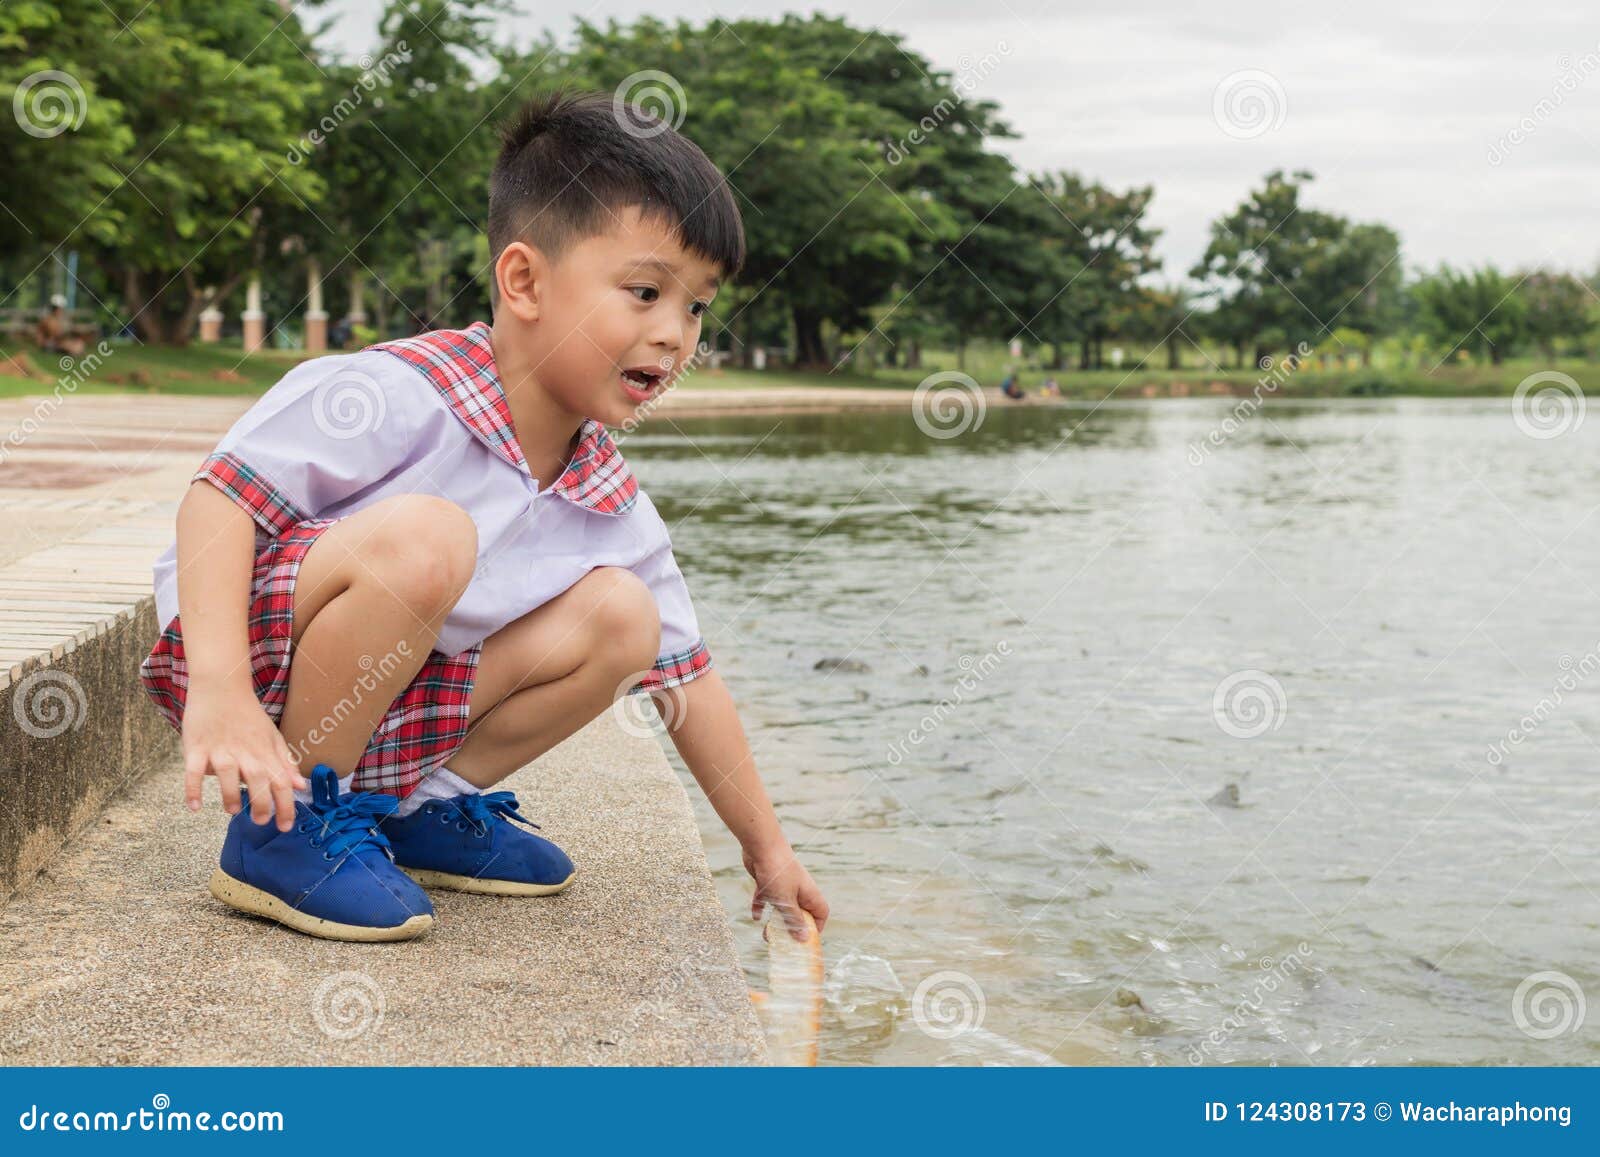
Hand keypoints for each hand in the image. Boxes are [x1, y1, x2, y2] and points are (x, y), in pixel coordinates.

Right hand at [181, 683, 306, 830]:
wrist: (221, 687)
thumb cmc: (249, 716)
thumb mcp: (273, 737)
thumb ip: (286, 763)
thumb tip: (299, 786)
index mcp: (265, 751)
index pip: (281, 783)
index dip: (285, 806)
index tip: (284, 826)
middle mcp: (245, 752)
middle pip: (258, 780)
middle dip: (262, 804)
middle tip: (260, 821)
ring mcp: (220, 749)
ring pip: (227, 775)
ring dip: (230, 796)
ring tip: (233, 811)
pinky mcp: (197, 747)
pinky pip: (193, 771)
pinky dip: (193, 789)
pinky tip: (194, 807)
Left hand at [744, 842, 828, 940]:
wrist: (761, 845)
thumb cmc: (777, 872)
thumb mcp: (785, 900)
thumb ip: (794, 919)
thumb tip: (805, 938)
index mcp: (809, 894)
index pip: (820, 913)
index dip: (816, 927)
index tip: (805, 940)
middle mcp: (799, 889)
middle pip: (800, 913)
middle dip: (792, 928)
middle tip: (782, 941)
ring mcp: (783, 884)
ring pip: (783, 907)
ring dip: (776, 920)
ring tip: (766, 934)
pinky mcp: (769, 880)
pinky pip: (767, 897)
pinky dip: (762, 906)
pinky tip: (754, 916)